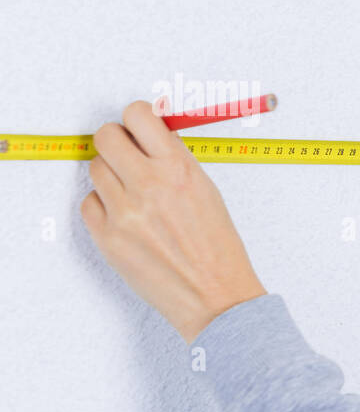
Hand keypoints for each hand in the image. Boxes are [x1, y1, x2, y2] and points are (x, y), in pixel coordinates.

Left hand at [80, 99, 267, 345]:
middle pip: (105, 136)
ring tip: (134, 196)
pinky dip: (104, 207)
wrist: (215, 295)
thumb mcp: (208, 191)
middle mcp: (149, 186)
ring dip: (111, 176)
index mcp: (180, 170)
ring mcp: (124, 212)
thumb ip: (175, 160)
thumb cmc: (217, 248)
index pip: (138, 115)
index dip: (136, 118)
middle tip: (128, 156)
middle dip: (116, 142)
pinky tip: (127, 219)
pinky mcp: (107, 237)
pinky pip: (89, 203)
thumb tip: (150, 134)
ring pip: (95, 169)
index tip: (139, 128)